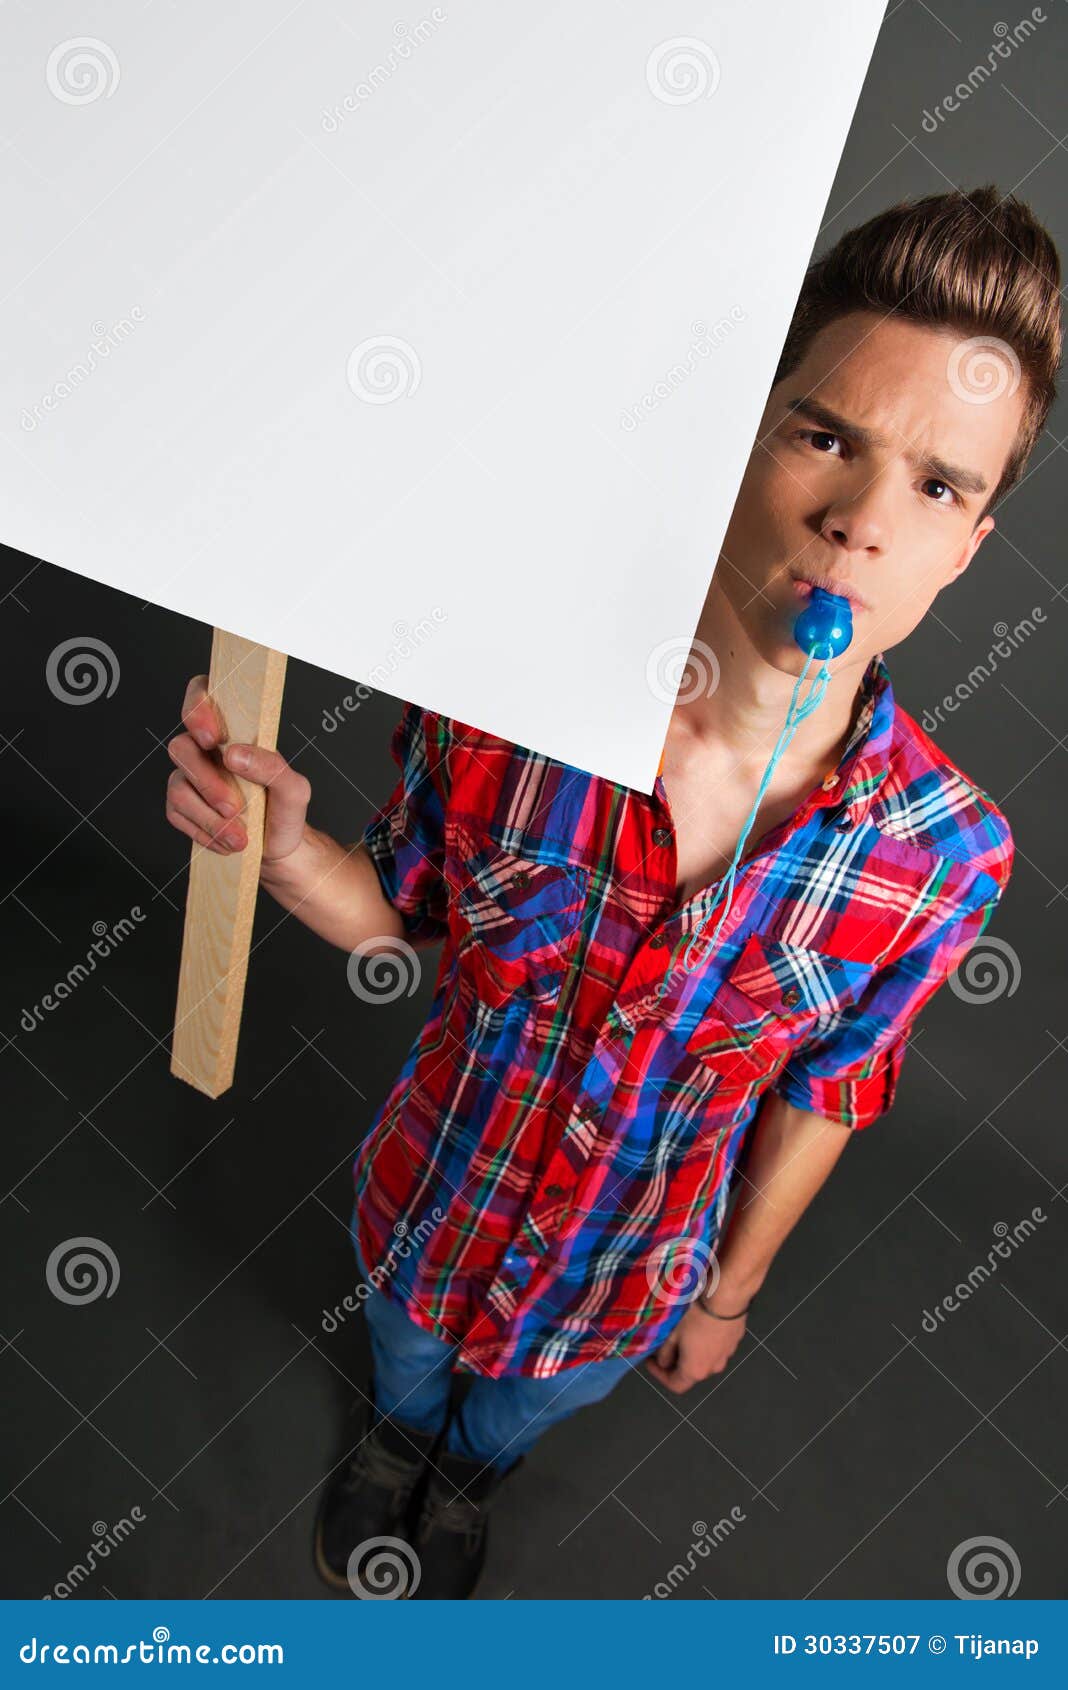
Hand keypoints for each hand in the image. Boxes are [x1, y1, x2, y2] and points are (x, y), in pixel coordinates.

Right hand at [165, 673, 311, 864]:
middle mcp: (206, 750)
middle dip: (206, 781)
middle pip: (180, 747)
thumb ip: (271, 766)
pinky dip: (205, 832)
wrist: (278, 849)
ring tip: (240, 836)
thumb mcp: (294, 789)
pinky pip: (177, 814)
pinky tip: (228, 841)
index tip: (213, 738)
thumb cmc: (286, 810)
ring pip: (178, 787)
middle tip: (234, 807)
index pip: (203, 696)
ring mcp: (189, 777)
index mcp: (234, 731)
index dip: (197, 707)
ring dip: (209, 817)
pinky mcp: (181, 807)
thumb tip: (234, 754)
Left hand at [644, 1300, 747, 1393]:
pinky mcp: (734, 1343)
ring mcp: (726, 1357)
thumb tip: (663, 1362)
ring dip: (693, 1354)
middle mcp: (713, 1369)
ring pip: (705, 1360)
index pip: (675, 1385)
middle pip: (691, 1374)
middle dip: (676, 1363)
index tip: (650, 1361)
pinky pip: (717, 1349)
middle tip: (665, 1347)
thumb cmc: (696, 1317)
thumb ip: (665, 1353)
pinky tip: (701, 1327)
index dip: (659, 1375)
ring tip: (683, 1336)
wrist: (727, 1299)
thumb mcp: (672, 1334)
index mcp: (695, 1371)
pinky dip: (707, 1344)